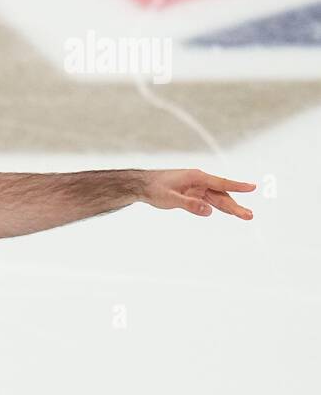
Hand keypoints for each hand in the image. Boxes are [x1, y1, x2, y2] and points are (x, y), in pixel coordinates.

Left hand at [141, 169, 255, 218]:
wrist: (142, 185)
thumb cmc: (154, 189)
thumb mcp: (170, 198)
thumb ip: (189, 204)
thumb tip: (209, 211)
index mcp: (196, 177)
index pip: (220, 183)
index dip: (237, 186)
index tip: (252, 187)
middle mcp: (199, 181)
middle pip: (221, 194)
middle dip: (235, 205)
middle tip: (249, 216)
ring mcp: (197, 188)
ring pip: (217, 199)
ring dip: (230, 207)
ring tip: (246, 216)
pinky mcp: (193, 194)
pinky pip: (209, 201)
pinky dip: (219, 207)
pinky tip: (230, 212)